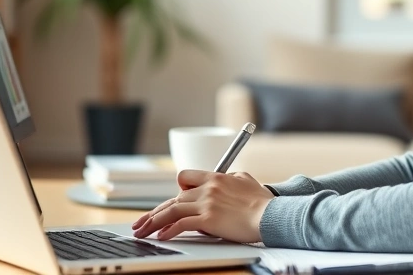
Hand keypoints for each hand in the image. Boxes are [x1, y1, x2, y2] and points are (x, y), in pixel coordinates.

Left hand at [131, 170, 273, 242]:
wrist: (271, 214)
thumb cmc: (262, 201)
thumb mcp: (245, 180)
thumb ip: (231, 178)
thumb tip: (225, 179)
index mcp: (215, 177)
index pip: (185, 178)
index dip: (177, 190)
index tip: (173, 202)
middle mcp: (207, 188)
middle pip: (173, 198)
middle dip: (154, 212)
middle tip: (141, 222)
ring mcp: (206, 204)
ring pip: (172, 210)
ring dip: (153, 221)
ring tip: (142, 231)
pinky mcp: (208, 220)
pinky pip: (181, 225)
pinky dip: (168, 230)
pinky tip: (161, 236)